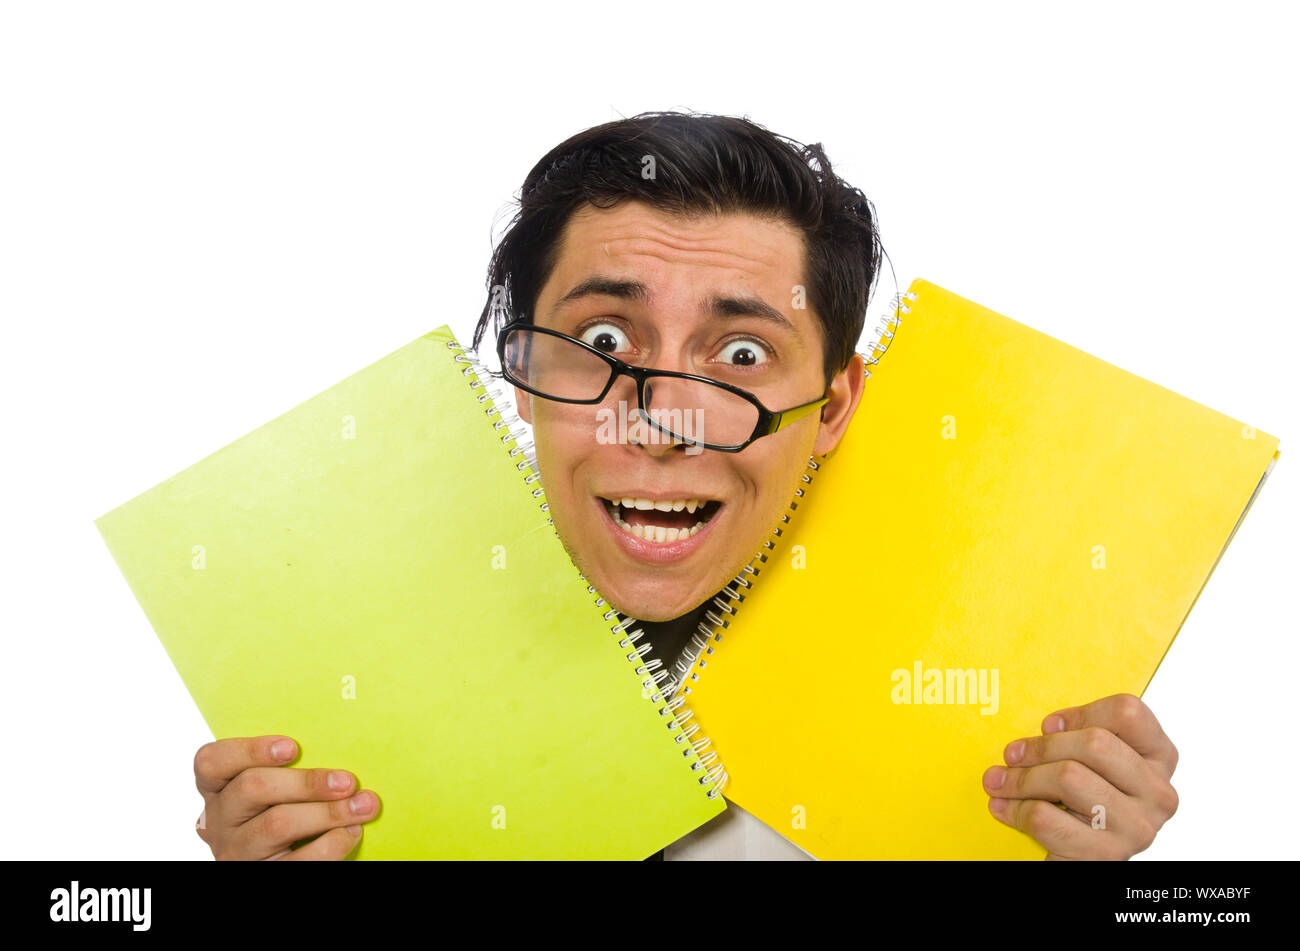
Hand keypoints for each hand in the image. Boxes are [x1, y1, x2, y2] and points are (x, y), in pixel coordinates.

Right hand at [193, 735, 380, 859]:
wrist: (286, 860)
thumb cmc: (285, 812)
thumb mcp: (275, 789)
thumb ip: (288, 769)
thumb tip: (337, 747)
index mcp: (217, 788)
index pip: (211, 762)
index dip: (250, 750)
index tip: (292, 747)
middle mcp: (219, 820)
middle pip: (252, 788)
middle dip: (306, 782)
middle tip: (347, 781)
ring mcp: (236, 851)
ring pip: (277, 824)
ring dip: (328, 812)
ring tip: (362, 805)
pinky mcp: (260, 874)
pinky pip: (298, 860)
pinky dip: (331, 843)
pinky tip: (351, 832)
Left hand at [983, 693, 1178, 859]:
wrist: (1084, 858)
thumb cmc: (1087, 801)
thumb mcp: (1096, 764)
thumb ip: (1081, 738)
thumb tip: (1048, 729)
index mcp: (1160, 757)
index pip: (1128, 713)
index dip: (1082, 713)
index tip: (1049, 725)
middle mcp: (1157, 792)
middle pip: (1094, 744)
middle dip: (1042, 747)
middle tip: (1012, 754)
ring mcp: (1137, 826)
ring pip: (1068, 777)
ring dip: (1022, 779)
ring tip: (1000, 782)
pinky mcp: (1107, 855)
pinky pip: (1047, 818)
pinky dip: (1016, 809)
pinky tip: (1005, 808)